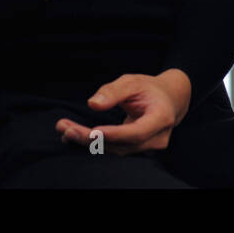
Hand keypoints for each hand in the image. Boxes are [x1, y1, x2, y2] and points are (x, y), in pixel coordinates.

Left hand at [56, 70, 191, 154]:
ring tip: (64, 129)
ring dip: (88, 141)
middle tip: (66, 129)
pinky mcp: (136, 150)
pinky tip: (74, 135)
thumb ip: (113, 91)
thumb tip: (93, 104)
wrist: (169, 100)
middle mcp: (157, 138)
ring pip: (115, 150)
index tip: (92, 132)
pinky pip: (114, 149)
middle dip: (91, 138)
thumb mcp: (133, 81)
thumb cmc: (150, 89)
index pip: (137, 132)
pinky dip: (94, 143)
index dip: (114, 134)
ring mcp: (148, 148)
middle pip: (121, 144)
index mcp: (161, 118)